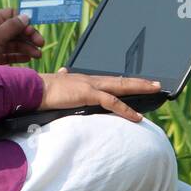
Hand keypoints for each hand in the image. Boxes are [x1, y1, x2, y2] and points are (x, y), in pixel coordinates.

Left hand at [0, 8, 44, 64]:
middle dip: (29, 36)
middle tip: (41, 44)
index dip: (23, 21)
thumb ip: (12, 27)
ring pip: (15, 43)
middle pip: (16, 30)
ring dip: (27, 48)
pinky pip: (10, 54)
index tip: (33, 29)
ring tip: (38, 55)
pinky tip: (28, 59)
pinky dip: (20, 56)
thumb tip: (26, 16)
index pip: (12, 15)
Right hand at [35, 67, 161, 122]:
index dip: (124, 83)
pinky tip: (136, 116)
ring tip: (155, 90)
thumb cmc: (42, 90)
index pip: (110, 81)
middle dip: (140, 82)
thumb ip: (63, 80)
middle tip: (157, 84)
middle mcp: (90, 79)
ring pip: (121, 86)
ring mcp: (90, 85)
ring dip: (139, 88)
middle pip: (121, 80)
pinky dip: (126, 110)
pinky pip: (112, 102)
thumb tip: (63, 73)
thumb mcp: (57, 85)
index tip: (137, 84)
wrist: (33, 89)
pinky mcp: (87, 94)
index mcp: (84, 80)